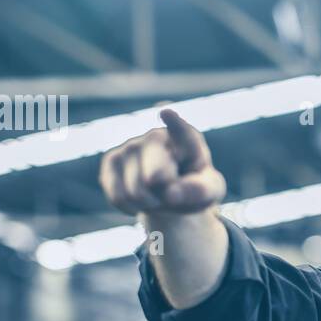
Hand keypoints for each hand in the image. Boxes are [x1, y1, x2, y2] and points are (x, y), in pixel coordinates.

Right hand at [99, 108, 226, 216]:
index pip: (181, 131)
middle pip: (155, 176)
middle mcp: (156, 136)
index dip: (174, 124)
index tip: (166, 113)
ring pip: (135, 192)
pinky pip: (118, 197)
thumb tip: (171, 193)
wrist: (170, 192)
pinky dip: (132, 208)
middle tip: (173, 194)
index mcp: (187, 140)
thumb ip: (199, 190)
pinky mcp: (111, 160)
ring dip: (149, 203)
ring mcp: (131, 145)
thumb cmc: (194, 186)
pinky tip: (141, 200)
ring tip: (158, 195)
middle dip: (164, 194)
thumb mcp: (208, 190)